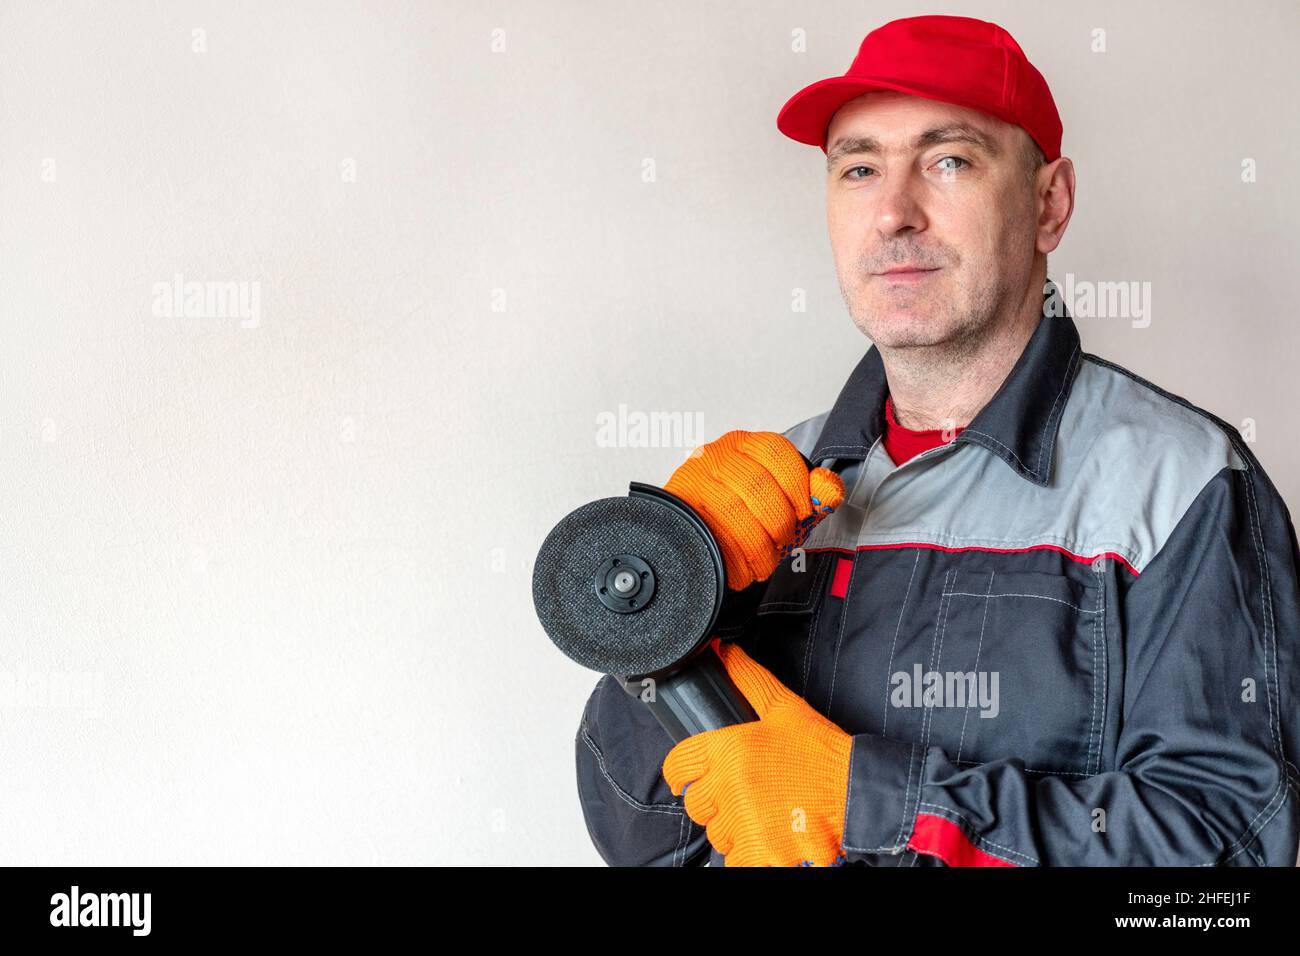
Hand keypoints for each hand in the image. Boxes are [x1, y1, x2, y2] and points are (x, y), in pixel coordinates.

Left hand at [662, 640, 851, 865]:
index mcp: (729, 750)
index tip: (691, 774)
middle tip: (740, 793)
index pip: (677, 765)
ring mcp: (743, 824)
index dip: (682, 770)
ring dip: (732, 825)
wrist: (858, 794)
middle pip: (695, 802)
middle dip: (713, 799)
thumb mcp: (785, 708)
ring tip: (761, 813)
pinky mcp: (759, 854)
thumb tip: (724, 652)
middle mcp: (730, 787)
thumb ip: (749, 679)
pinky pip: (735, 857)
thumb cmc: (823, 752)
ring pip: (716, 831)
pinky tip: (768, 834)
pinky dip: (748, 850)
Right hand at [663, 430, 843, 590]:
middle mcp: (717, 455)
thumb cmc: (739, 517)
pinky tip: (744, 568)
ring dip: (758, 545)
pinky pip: (712, 532)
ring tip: (765, 561)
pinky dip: (735, 557)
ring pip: (734, 510)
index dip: (797, 484)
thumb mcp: (781, 501)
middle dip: (779, 521)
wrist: (693, 538)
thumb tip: (830, 489)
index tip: (805, 512)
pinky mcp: (680, 507)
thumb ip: (810, 494)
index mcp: (746, 446)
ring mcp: (694, 479)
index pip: (776, 451)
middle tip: (784, 541)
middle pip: (757, 484)